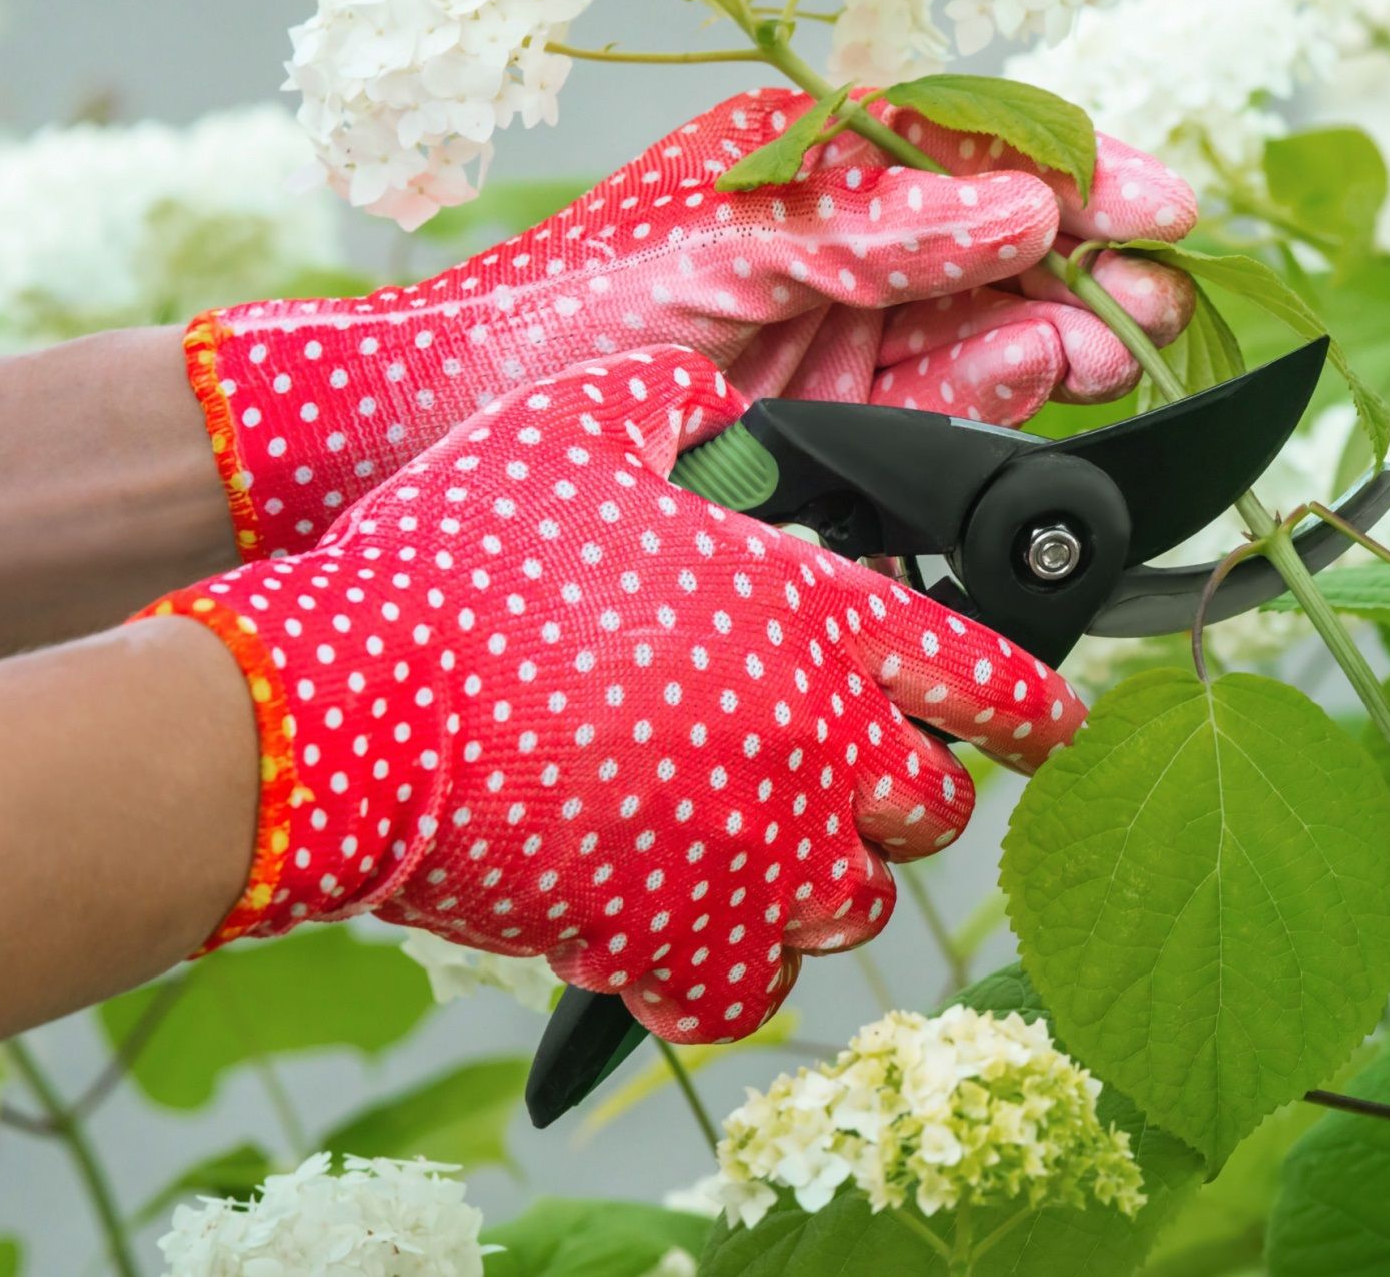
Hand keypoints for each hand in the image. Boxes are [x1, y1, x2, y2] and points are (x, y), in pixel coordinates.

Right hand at [146, 348, 1083, 1042]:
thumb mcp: (577, 425)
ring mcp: (748, 858)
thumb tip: (712, 395)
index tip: (1048, 726)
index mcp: (809, 617)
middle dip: (914, 792)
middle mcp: (810, 744)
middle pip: (936, 807)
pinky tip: (687, 932)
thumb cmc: (457, 564)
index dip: (1034, 706)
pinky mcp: (666, 946)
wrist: (341, 713)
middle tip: (860, 776)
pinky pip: (748, 993)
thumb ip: (675, 402)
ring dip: (829, 881)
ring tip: (765, 850)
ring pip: (855, 905)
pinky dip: (733, 973)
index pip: (983, 674)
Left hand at [191, 89, 1194, 555]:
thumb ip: (882, 238)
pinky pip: (946, 402)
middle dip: (1090, 259)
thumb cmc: (550, 318)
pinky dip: (999, 395)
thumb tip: (1024, 212)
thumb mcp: (724, 258)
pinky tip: (1037, 376)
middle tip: (1160, 290)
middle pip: (1002, 243)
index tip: (1160, 204)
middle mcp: (839, 239)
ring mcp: (842, 332)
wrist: (438, 440)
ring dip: (1060, 330)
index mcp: (807, 160)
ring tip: (1115, 338)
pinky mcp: (836, 420)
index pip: (977, 151)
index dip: (1077, 174)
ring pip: (990, 326)